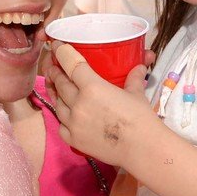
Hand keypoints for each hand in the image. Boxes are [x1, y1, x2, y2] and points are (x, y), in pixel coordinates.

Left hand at [47, 41, 155, 168]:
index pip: (69, 63)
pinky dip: (62, 115)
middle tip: (54, 66)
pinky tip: (66, 112)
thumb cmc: (141, 119)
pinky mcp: (72, 139)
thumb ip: (132, 77)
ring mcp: (73, 122)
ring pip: (57, 102)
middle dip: (56, 71)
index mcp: (92, 87)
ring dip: (56, 92)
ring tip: (58, 86)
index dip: (61, 52)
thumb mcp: (136, 93)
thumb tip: (139, 65)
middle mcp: (78, 103)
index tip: (57, 46)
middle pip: (60, 81)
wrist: (142, 149)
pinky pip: (60, 123)